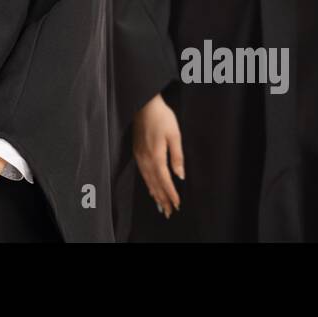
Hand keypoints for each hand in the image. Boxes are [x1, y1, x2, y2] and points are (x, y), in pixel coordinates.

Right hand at [133, 93, 182, 218]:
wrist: (144, 104)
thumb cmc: (161, 117)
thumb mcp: (174, 135)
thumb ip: (177, 156)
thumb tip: (180, 175)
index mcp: (156, 155)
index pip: (165, 180)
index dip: (171, 194)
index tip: (177, 205)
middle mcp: (146, 158)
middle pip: (154, 183)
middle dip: (162, 199)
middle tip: (168, 212)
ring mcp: (140, 155)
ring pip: (147, 180)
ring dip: (154, 194)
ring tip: (160, 205)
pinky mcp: (137, 151)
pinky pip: (142, 173)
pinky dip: (147, 183)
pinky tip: (150, 188)